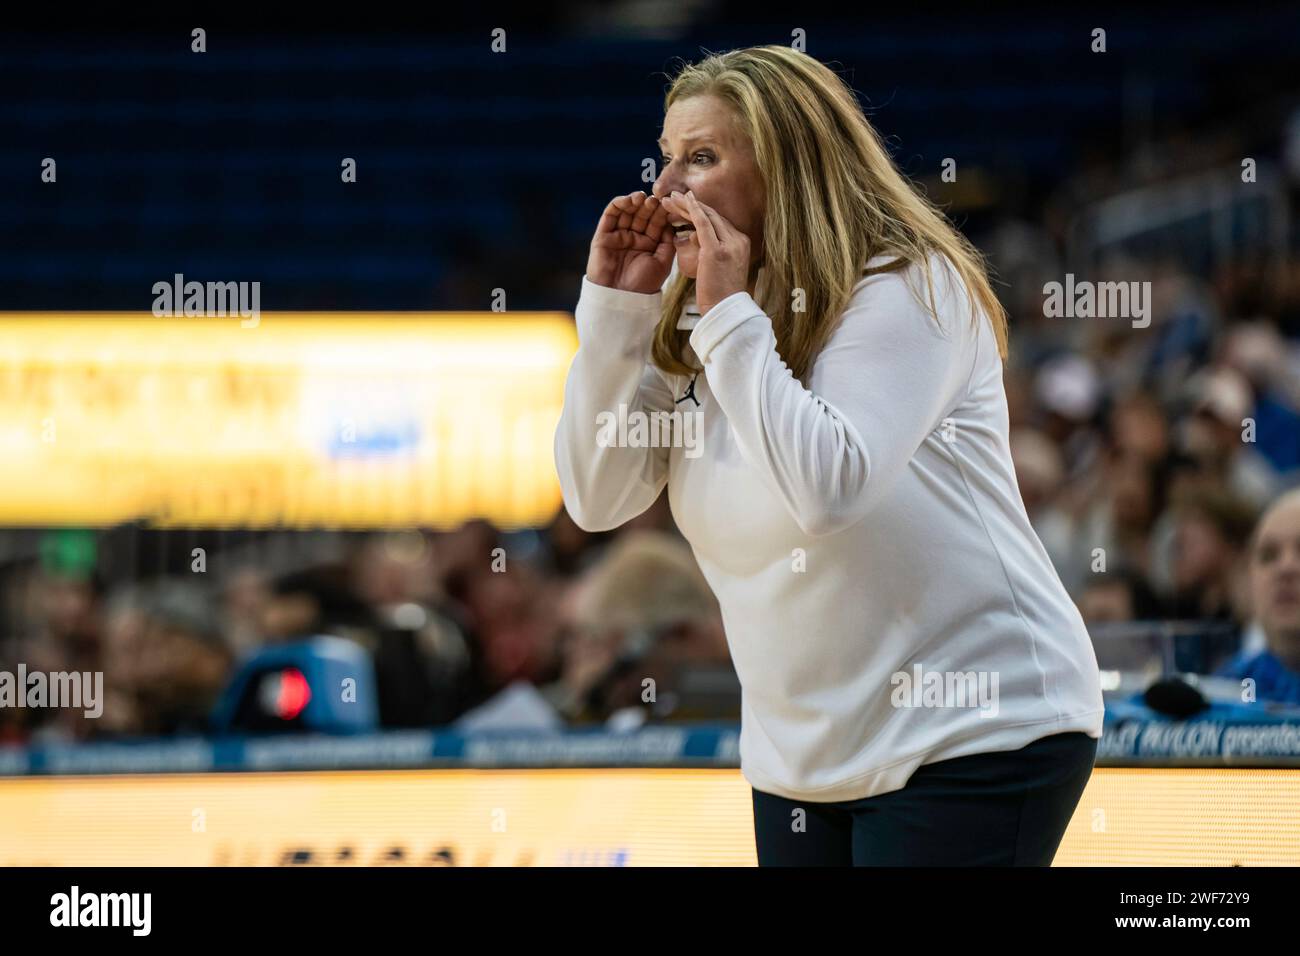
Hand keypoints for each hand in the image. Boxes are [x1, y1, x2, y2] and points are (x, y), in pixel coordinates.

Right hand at [586, 191, 674, 293]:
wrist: (620, 298)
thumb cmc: (643, 284)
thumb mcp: (663, 262)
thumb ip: (668, 242)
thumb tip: (672, 221)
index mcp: (648, 244)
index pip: (656, 222)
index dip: (662, 212)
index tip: (671, 203)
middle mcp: (634, 238)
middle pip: (642, 215)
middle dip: (650, 206)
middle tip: (658, 198)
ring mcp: (618, 235)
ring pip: (627, 212)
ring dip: (635, 202)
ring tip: (644, 197)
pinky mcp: (603, 235)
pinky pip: (610, 215)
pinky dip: (619, 204)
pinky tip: (630, 200)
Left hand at [660, 190, 749, 315]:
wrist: (725, 310)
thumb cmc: (719, 296)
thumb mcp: (721, 269)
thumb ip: (714, 253)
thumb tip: (700, 244)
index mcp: (741, 243)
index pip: (719, 222)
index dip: (700, 211)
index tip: (686, 206)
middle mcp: (738, 240)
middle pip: (713, 216)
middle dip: (691, 205)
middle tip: (673, 196)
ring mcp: (730, 244)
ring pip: (706, 216)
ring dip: (686, 205)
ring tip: (670, 198)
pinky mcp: (717, 250)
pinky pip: (702, 223)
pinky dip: (691, 210)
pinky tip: (681, 201)